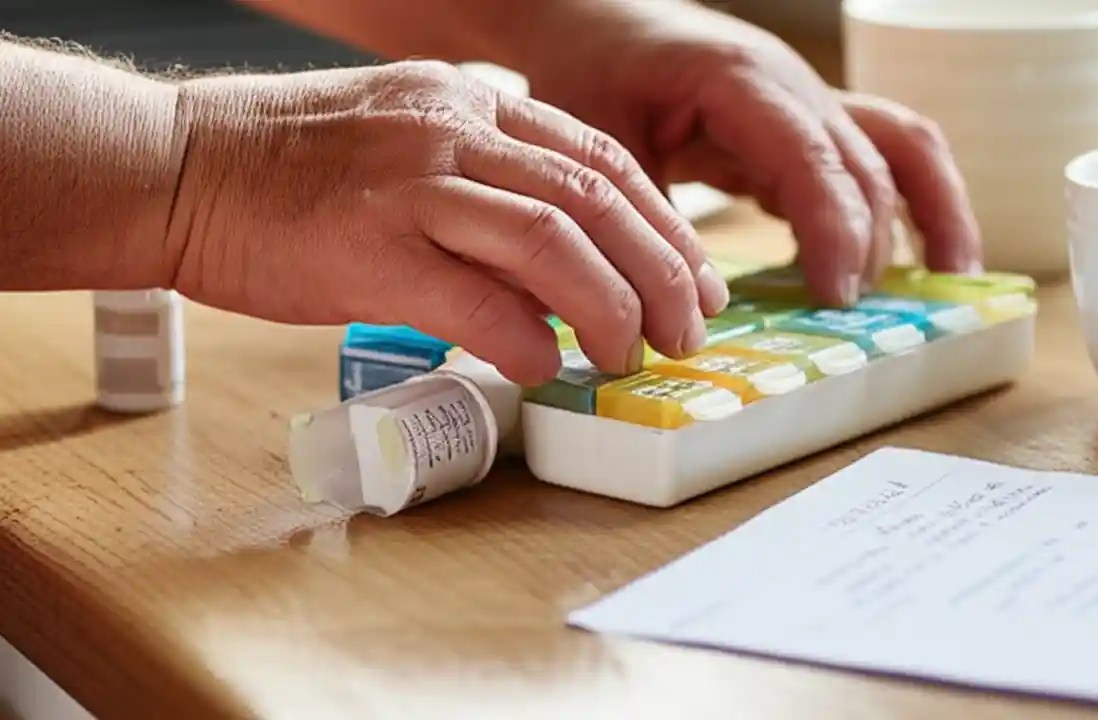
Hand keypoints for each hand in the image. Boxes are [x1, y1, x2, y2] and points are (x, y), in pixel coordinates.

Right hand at [166, 61, 728, 384]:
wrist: (174, 168)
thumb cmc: (285, 168)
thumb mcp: (403, 143)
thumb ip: (481, 180)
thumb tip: (556, 249)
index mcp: (469, 104)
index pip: (601, 159)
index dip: (665, 224)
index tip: (694, 278)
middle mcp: (453, 131)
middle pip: (598, 197)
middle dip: (661, 271)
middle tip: (687, 331)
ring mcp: (412, 184)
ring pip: (553, 239)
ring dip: (608, 306)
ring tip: (627, 356)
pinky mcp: (368, 247)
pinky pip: (474, 296)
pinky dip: (522, 337)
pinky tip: (541, 367)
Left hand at [520, 1, 981, 306]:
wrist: (593, 23)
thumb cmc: (589, 72)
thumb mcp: (599, 148)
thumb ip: (646, 221)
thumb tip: (695, 308)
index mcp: (738, 78)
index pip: (810, 154)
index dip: (832, 226)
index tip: (834, 294)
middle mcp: (791, 83)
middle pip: (862, 159)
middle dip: (867, 239)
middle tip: (850, 312)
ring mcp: (808, 100)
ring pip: (896, 147)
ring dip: (929, 211)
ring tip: (950, 280)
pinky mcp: (807, 127)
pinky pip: (881, 155)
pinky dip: (913, 201)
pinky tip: (926, 256)